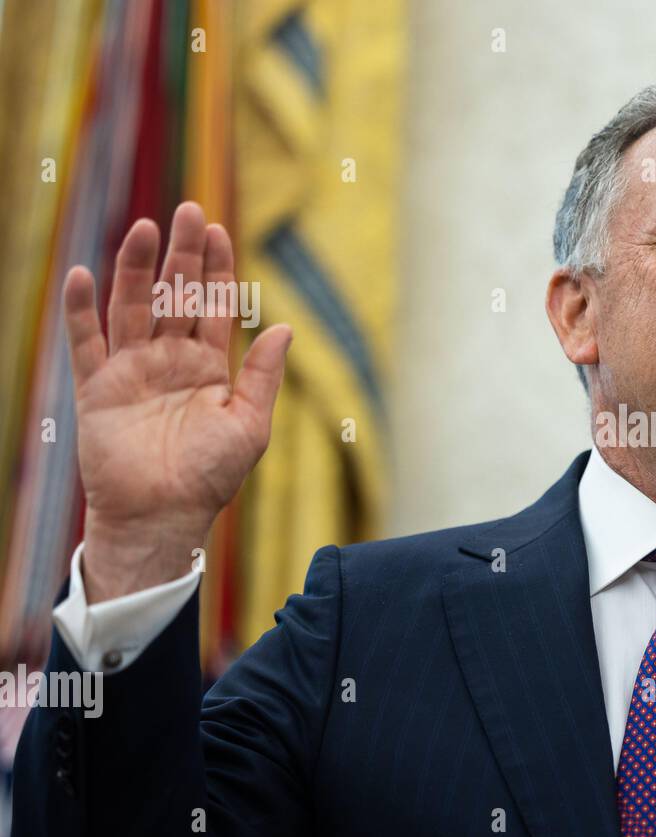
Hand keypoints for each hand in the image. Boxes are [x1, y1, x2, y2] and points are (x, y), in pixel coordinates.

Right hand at [63, 202, 291, 602]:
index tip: (219, 231)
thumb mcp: (249, 424)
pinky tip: (82, 274)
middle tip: (188, 211)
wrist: (162, 517)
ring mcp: (131, 371)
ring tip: (144, 228)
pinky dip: (80, 310)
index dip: (216, 269)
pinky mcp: (96, 388)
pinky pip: (85, 342)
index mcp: (209, 368)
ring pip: (132, 307)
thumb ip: (263, 374)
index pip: (212, 307)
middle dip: (182, 255)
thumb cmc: (210, 477)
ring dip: (136, 268)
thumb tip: (286, 327)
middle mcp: (169, 362)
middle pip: (174, 295)